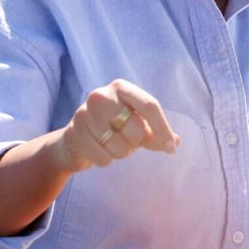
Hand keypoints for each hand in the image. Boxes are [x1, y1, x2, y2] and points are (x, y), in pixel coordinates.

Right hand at [54, 79, 180, 172]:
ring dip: (120, 153)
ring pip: (121, 148)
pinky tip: (96, 150)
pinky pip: (104, 159)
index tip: (170, 148)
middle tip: (123, 138)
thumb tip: (175, 142)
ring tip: (108, 143)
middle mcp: (101, 96)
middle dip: (135, 142)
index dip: (163, 128)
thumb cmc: (111, 129)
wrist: (74, 140)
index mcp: (121, 87)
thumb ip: (154, 134)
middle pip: (137, 129)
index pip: (150, 105)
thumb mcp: (134, 126)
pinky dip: (105, 160)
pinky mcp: (74, 135)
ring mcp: (84, 114)